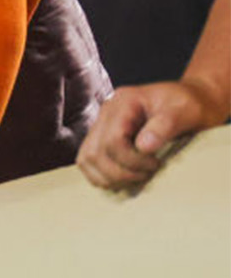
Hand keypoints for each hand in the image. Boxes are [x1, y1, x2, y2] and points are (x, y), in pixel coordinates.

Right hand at [76, 80, 221, 190]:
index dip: (132, 160)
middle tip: (145, 175)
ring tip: (133, 179)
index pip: (112, 140)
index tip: (155, 164)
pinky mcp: (103, 136)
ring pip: (86, 159)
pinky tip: (121, 178)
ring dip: (108, 176)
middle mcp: (106, 112)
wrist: (191, 98)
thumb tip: (143, 147)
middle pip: (94, 152)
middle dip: (120, 172)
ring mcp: (102, 124)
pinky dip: (100, 175)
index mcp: (123, 102)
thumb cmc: (188, 104)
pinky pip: (88, 159)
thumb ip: (163, 126)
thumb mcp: (183, 111)